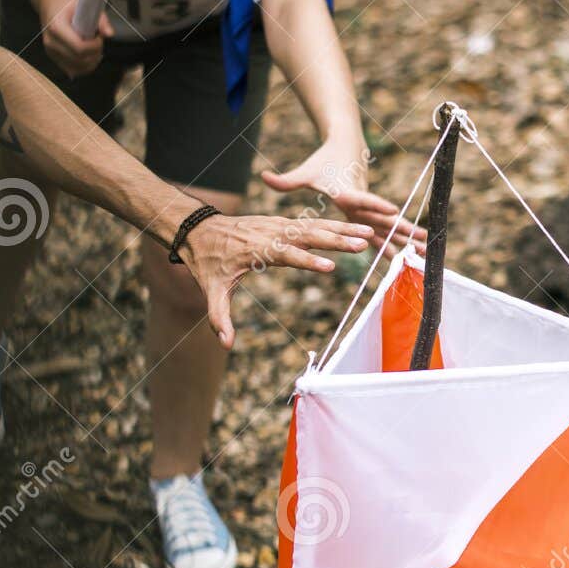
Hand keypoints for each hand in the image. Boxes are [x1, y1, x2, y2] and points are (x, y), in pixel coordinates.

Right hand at [38, 0, 110, 78]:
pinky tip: (89, 55)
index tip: (99, 37)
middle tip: (99, 41)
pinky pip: (72, 70)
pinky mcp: (54, 57)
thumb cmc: (67, 0)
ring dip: (91, 62)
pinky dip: (84, 66)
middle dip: (95, 54)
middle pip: (79, 61)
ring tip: (95, 49)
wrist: (49, 1)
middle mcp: (51, 42)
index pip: (79, 48)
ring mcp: (51, 52)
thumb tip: (110, 34)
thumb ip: (100, 19)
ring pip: (77, 69)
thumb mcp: (85, 3)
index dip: (95, 46)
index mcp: (56, 27)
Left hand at [179, 212, 373, 347]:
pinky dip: (334, 225)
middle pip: (309, 235)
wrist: (200, 229)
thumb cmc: (208, 262)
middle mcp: (272, 233)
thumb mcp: (212, 291)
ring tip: (368, 234)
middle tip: (363, 243)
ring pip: (315, 225)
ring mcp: (279, 225)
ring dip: (342, 229)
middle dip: (336, 239)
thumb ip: (220, 317)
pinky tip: (353, 230)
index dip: (308, 262)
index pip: (287, 255)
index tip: (330, 267)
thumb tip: (225, 344)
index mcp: (258, 249)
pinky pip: (312, 223)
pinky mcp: (283, 222)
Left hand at [262, 138, 426, 255]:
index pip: (363, 198)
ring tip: (423, 252)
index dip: (377, 205)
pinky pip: (382, 230)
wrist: (346, 145)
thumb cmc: (322, 160)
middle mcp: (362, 200)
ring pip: (388, 225)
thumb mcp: (305, 171)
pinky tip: (403, 258)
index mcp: (348, 190)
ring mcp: (368, 207)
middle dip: (402, 227)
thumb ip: (286, 180)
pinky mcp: (368, 213)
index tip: (393, 211)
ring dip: (405, 238)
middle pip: (384, 215)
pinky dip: (392, 243)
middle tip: (420, 238)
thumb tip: (263, 177)